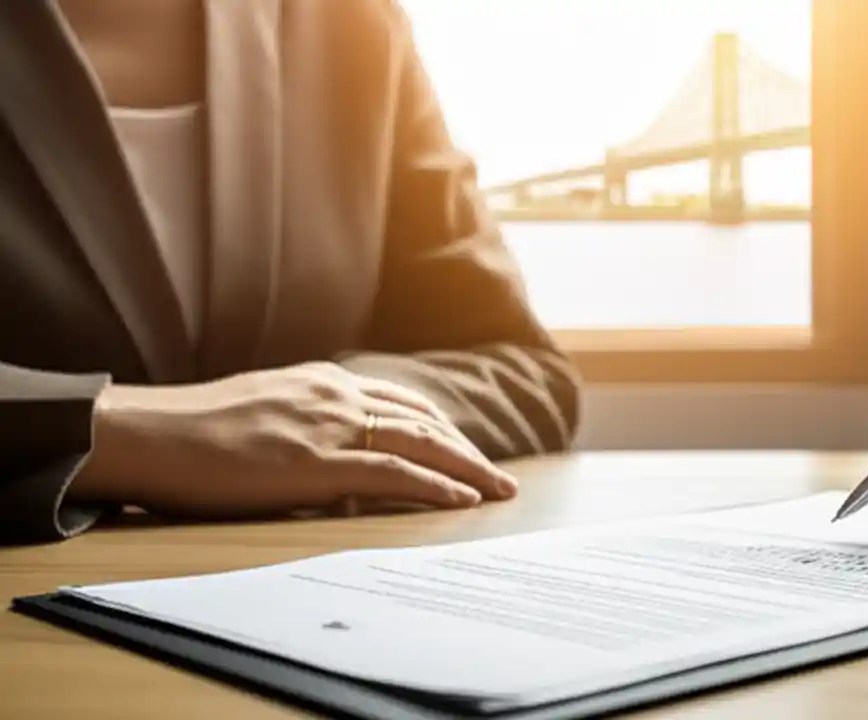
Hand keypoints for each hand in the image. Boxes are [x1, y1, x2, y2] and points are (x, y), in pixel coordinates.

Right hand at [70, 362, 517, 516]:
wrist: (146, 433)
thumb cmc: (191, 431)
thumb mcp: (262, 412)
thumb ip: (305, 425)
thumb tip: (333, 460)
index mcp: (323, 383)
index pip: (402, 402)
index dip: (442, 427)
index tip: (467, 449)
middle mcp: (335, 396)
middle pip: (423, 421)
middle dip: (467, 450)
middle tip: (500, 478)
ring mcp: (327, 426)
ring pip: (419, 443)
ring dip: (466, 469)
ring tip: (498, 491)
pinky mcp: (314, 462)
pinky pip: (391, 472)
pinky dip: (433, 485)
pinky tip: (460, 500)